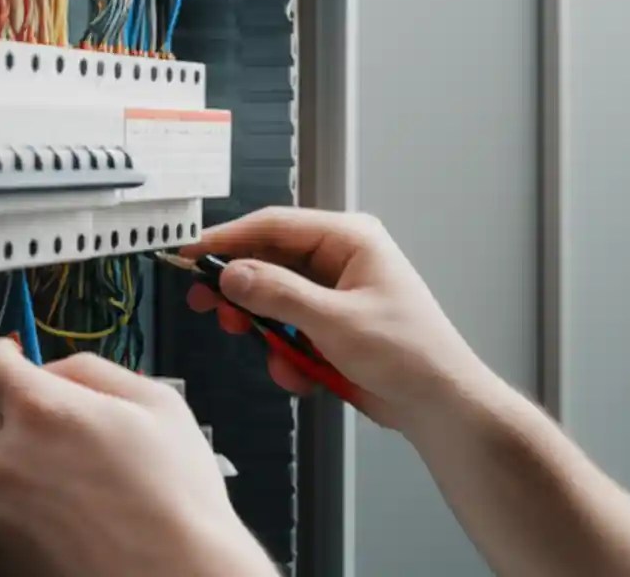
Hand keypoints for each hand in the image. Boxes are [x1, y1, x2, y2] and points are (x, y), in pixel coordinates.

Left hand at [0, 340, 276, 576]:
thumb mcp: (159, 403)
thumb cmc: (178, 498)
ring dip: (16, 459)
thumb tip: (55, 368)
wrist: (177, 576)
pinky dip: (24, 507)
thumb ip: (94, 370)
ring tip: (75, 479)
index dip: (1, 355)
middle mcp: (5, 459)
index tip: (12, 358)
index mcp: (41, 412)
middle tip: (48, 419)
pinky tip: (70, 515)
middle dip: (3, 405)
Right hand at [183, 207, 489, 430]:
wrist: (438, 403)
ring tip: (280, 357)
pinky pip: (290, 330)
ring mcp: (336, 293)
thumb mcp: (335, 322)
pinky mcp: (333, 325)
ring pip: (275, 301)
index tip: (191, 255)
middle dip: (244, 294)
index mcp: (350, 239)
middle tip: (213, 310)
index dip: (228, 239)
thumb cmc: (410, 353)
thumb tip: (233, 275)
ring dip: (270, 334)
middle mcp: (342, 259)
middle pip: (269, 261)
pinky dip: (289, 355)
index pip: (274, 225)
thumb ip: (278, 295)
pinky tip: (306, 376)